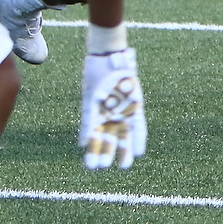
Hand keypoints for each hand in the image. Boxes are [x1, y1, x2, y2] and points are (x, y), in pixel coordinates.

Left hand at [80, 49, 146, 170]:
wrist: (105, 55)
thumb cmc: (119, 60)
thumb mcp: (126, 66)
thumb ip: (127, 67)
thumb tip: (127, 59)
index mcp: (134, 104)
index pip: (138, 126)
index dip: (139, 140)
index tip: (139, 154)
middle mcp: (120, 110)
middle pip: (120, 134)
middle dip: (119, 151)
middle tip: (121, 168)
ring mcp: (106, 109)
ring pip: (103, 133)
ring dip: (99, 149)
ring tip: (95, 166)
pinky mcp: (91, 106)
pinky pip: (88, 123)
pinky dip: (86, 134)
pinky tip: (82, 146)